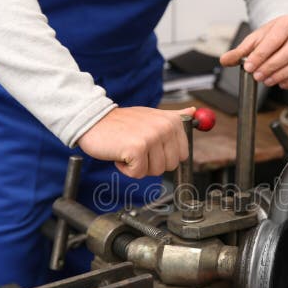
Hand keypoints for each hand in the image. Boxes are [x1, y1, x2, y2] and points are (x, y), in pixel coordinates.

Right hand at [77, 106, 193, 177]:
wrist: (93, 120)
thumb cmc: (122, 123)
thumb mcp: (151, 116)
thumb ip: (174, 117)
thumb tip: (194, 113)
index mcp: (173, 121)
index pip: (183, 154)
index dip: (165, 156)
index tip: (152, 147)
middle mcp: (165, 127)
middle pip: (171, 165)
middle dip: (152, 163)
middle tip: (137, 148)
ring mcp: (152, 137)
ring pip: (155, 171)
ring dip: (138, 166)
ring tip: (128, 149)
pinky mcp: (137, 149)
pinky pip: (138, 173)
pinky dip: (126, 169)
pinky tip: (120, 154)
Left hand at [220, 15, 287, 89]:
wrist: (287, 33)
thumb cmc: (271, 37)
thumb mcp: (253, 40)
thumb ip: (239, 51)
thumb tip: (225, 60)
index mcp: (287, 22)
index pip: (274, 40)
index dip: (261, 55)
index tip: (249, 67)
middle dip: (271, 67)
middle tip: (257, 77)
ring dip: (281, 75)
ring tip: (267, 81)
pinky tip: (282, 84)